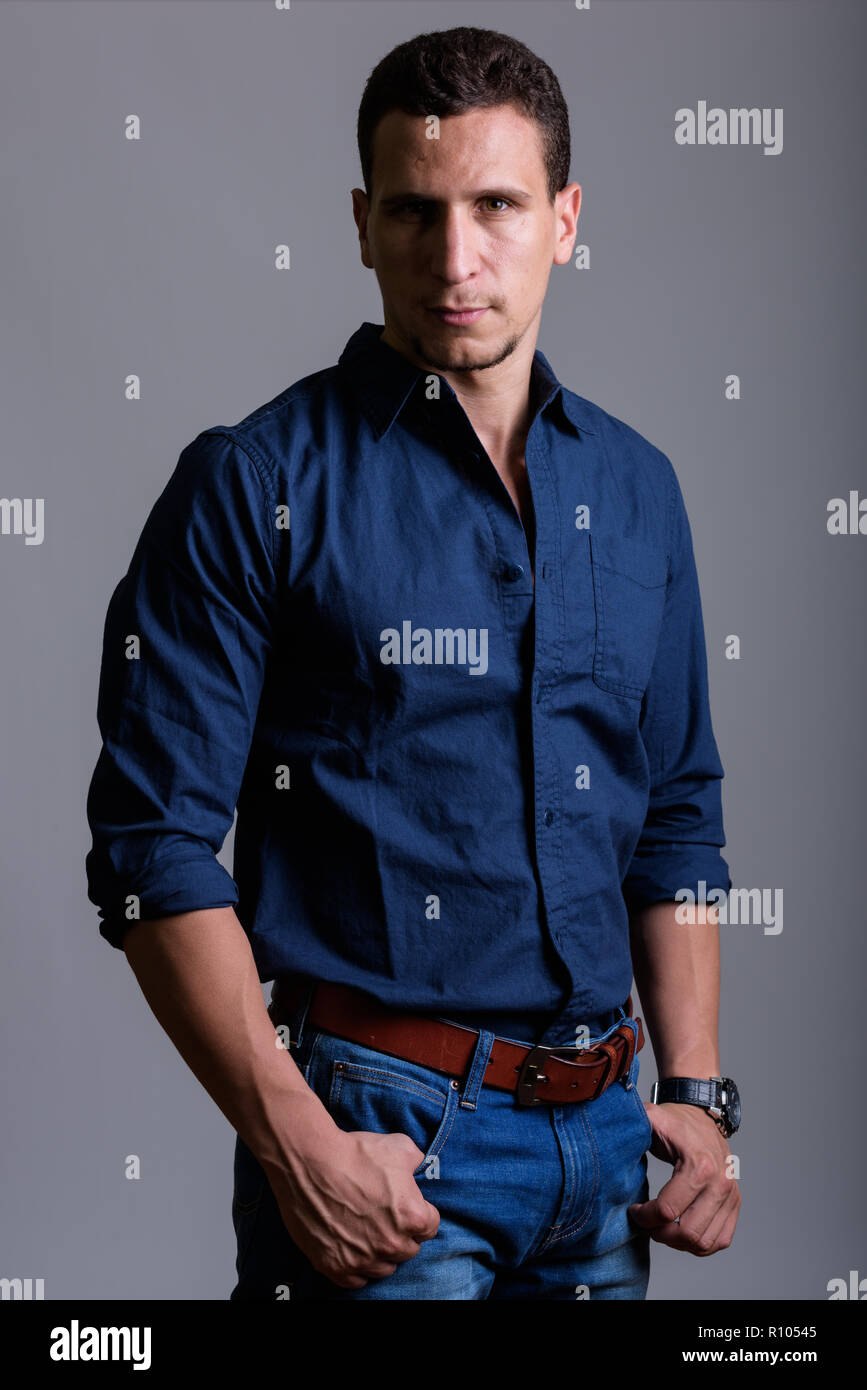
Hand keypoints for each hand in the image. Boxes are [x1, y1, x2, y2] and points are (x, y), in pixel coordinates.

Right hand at [269, 1123, 440, 1288]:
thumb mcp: (400, 1146)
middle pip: (408, 1250)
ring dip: (380, 1254)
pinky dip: (356, 1269)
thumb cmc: (356, 1153)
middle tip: (386, 1218)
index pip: (430, 1227)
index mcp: (412, 1217)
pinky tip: (353, 1251)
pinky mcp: (335, 1266)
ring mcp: (362, 1259)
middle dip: (401, 1235)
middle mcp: (391, 1244)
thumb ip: (417, 1161)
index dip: (420, 1214)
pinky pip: (355, 1281)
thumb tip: (419, 1167)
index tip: (407, 1206)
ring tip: (369, 1235)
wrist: (310, 1161)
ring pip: (384, 1269)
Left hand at [627, 1101, 740, 1254]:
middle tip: (648, 1223)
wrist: (703, 1118)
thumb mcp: (651, 1118)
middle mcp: (719, 1184)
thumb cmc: (675, 1123)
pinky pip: (721, 1240)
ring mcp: (730, 1195)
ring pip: (704, 1242)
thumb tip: (610, 1126)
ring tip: (663, 1227)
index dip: (644, 1217)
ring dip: (679, 1243)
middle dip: (661, 1234)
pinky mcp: (734, 1204)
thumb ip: (633, 1123)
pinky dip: (700, 1244)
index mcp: (699, 1166)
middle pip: (687, 1233)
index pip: (667, 1211)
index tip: (635, 1210)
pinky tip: (682, 1231)